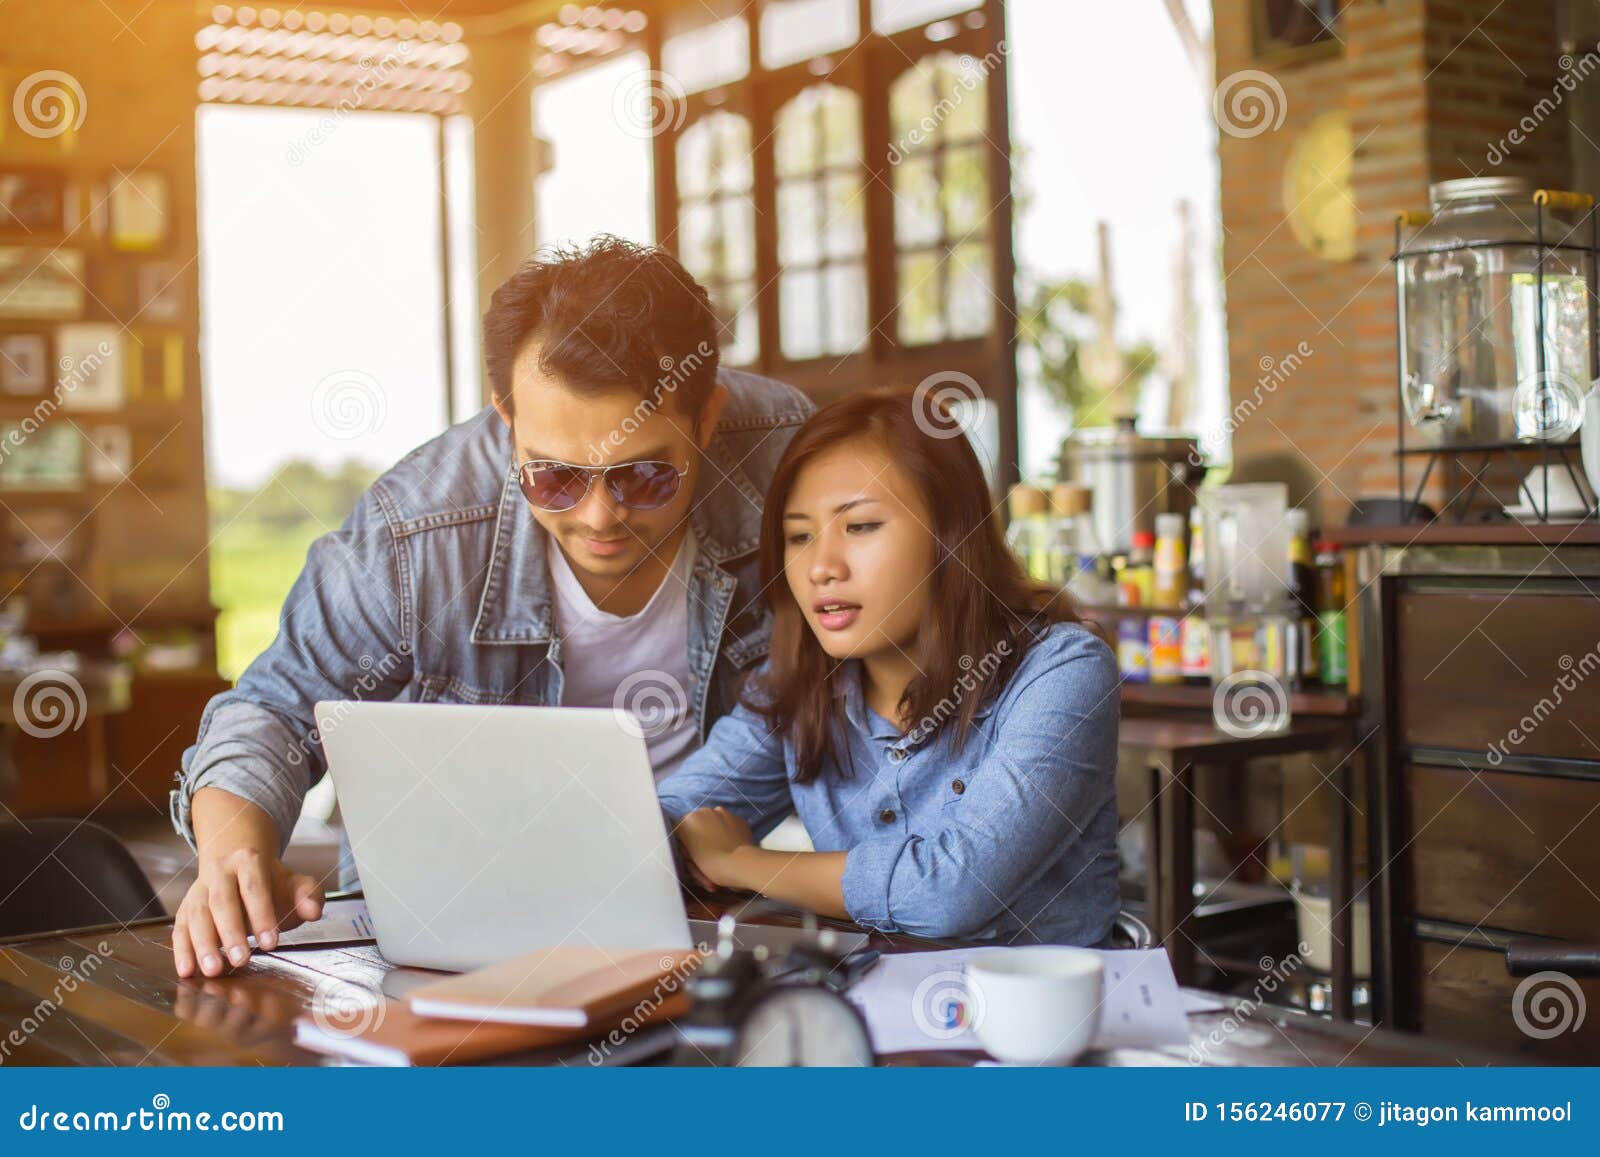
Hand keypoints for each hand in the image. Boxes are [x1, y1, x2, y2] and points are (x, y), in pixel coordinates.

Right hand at [172, 848, 323, 978]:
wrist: (238, 866)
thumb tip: (314, 910)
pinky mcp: (185, 910)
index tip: (272, 942)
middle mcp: (219, 873)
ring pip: (196, 916)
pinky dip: (181, 951)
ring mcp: (198, 891)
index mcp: (248, 860)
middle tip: (241, 960)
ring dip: (202, 945)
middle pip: (221, 902)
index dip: (262, 914)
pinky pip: (179, 930)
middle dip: (231, 933)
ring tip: (212, 970)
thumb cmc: (271, 883)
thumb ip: (308, 894)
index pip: (254, 887)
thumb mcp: (295, 883)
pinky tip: (186, 971)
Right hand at [674, 806, 756, 890]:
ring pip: (713, 822)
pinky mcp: (738, 818)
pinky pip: (728, 824)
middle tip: (706, 856)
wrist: (742, 865)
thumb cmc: (712, 867)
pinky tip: (732, 847)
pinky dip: (728, 833)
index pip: (679, 833)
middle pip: (696, 825)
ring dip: (714, 833)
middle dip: (699, 837)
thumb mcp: (690, 862)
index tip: (692, 858)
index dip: (685, 847)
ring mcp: (723, 812)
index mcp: (686, 821)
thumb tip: (690, 849)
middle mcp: (703, 811)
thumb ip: (686, 851)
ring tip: (721, 852)